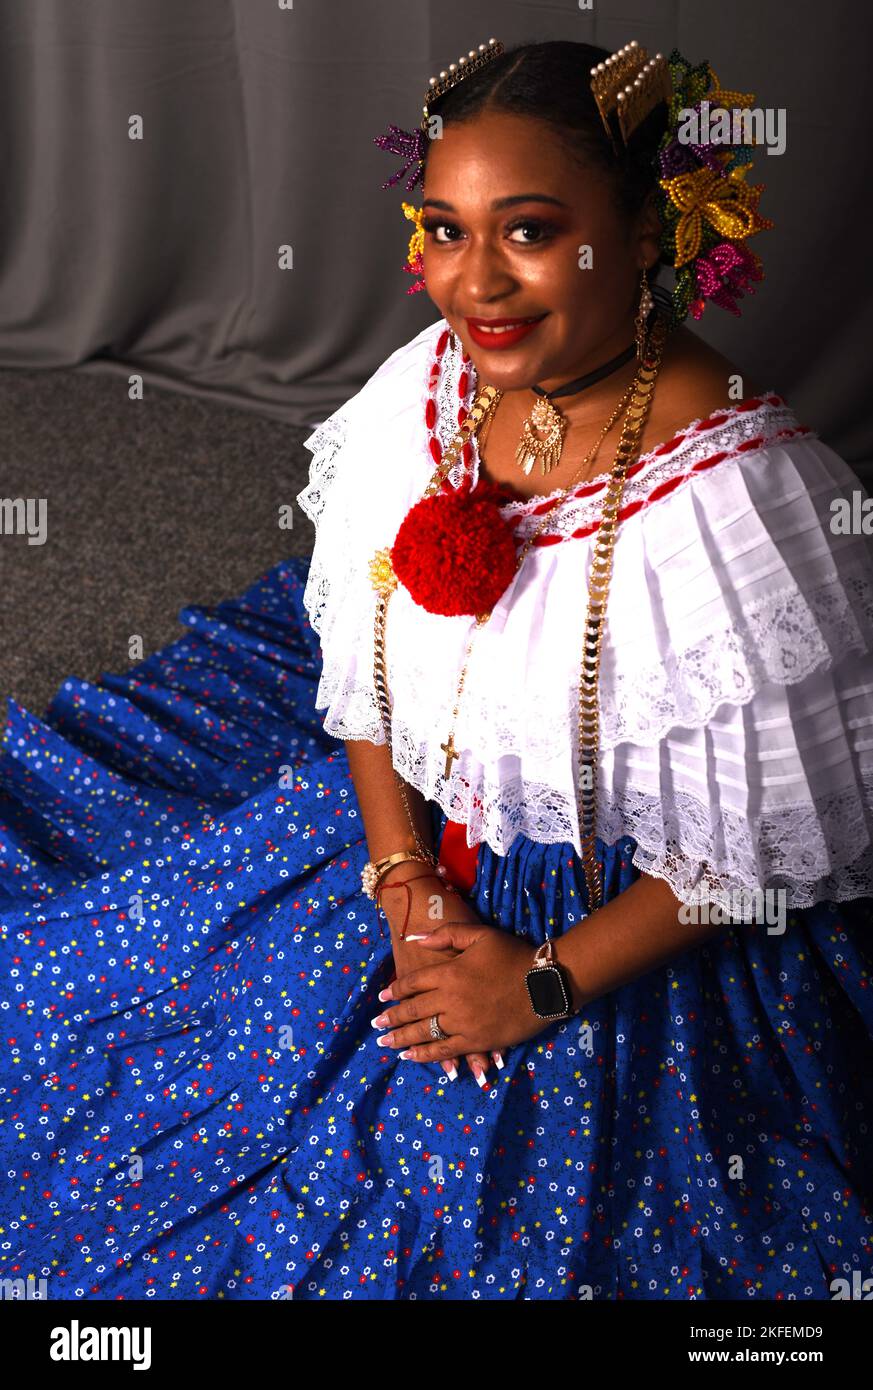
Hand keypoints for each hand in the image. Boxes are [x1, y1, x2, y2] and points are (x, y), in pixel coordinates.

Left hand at [373, 922, 550, 1065]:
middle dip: (391, 1018)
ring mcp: (463, 1023)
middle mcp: (450, 999)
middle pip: (413, 1010)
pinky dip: (425, 1055)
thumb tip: (414, 938)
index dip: (396, 990)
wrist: (545, 982)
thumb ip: (445, 934)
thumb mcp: (479, 934)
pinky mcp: (476, 1041)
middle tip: (375, 1024)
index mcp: (449, 972)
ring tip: (385, 1043)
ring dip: (401, 1038)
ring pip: (424, 1033)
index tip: (383, 998)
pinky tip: (411, 1057)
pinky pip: (444, 1051)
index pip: (413, 982)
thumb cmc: (512, 955)